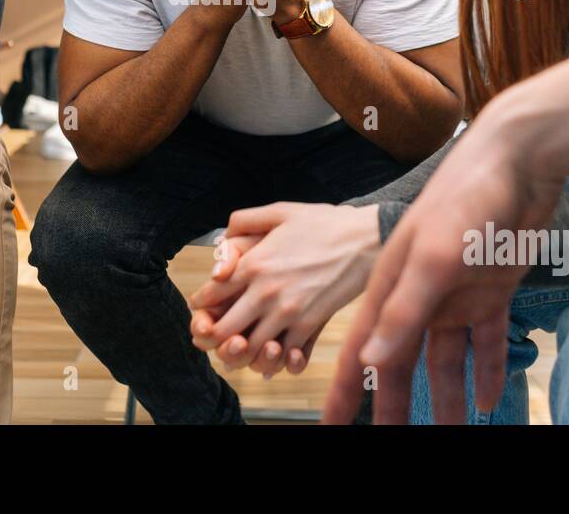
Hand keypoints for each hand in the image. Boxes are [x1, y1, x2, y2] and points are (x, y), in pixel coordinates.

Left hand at [188, 203, 379, 376]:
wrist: (366, 239)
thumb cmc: (325, 223)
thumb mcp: (280, 211)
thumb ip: (245, 220)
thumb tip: (223, 237)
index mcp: (254, 263)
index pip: (211, 294)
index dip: (202, 304)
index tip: (205, 307)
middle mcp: (265, 291)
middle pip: (224, 329)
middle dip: (216, 335)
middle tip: (219, 333)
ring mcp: (287, 312)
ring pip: (250, 347)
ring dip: (243, 349)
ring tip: (244, 345)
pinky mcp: (309, 325)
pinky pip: (283, 354)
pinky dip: (275, 358)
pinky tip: (274, 351)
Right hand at [322, 101, 564, 424]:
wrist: (518, 161)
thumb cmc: (466, 200)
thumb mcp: (432, 259)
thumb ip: (402, 312)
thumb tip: (370, 363)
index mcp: (390, 285)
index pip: (361, 350)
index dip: (346, 391)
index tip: (333, 427)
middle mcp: (417, 294)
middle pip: (400, 362)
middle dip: (394, 404)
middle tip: (391, 441)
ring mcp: (454, 293)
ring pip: (444, 360)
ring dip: (448, 398)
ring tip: (453, 434)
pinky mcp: (490, 290)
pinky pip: (485, 342)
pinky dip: (488, 371)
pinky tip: (492, 400)